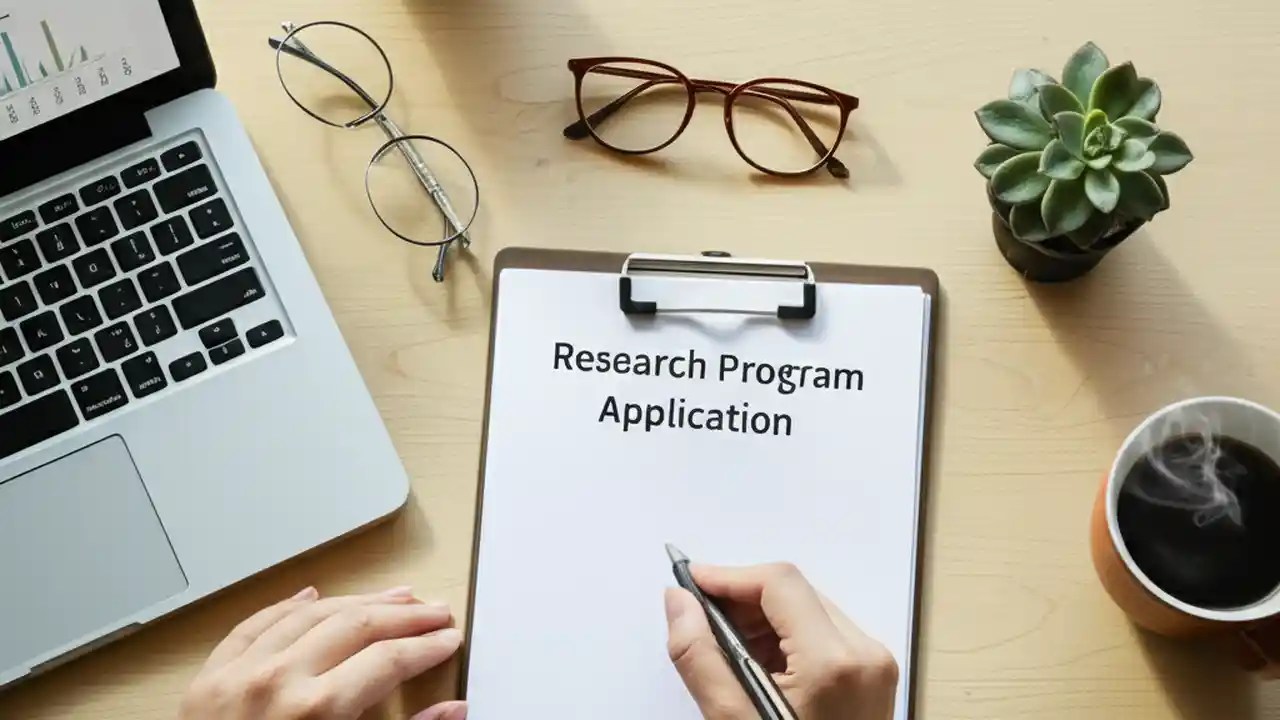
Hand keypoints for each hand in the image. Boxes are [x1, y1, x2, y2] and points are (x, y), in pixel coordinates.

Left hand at [181, 587, 467, 719]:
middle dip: (403, 616)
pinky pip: (254, 626)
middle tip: (434, 610)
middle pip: (356, 627)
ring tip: (392, 597)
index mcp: (318, 712)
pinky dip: (287, 608)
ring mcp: (238, 676)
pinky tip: (313, 597)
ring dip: (357, 601)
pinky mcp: (208, 680)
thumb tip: (454, 710)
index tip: (448, 639)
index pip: (388, 660)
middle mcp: (278, 682)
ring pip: (310, 615)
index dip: (425, 646)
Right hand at [664, 563, 897, 719]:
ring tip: (724, 651)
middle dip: (741, 600)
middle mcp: (865, 653)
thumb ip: (700, 657)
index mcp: (834, 661)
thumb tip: (678, 602)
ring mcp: (873, 665)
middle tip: (699, 619)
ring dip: (761, 620)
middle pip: (794, 593)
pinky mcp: (872, 677)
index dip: (728, 576)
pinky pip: (822, 634)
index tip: (690, 583)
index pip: (778, 583)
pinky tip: (755, 666)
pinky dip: (784, 640)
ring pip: (808, 609)